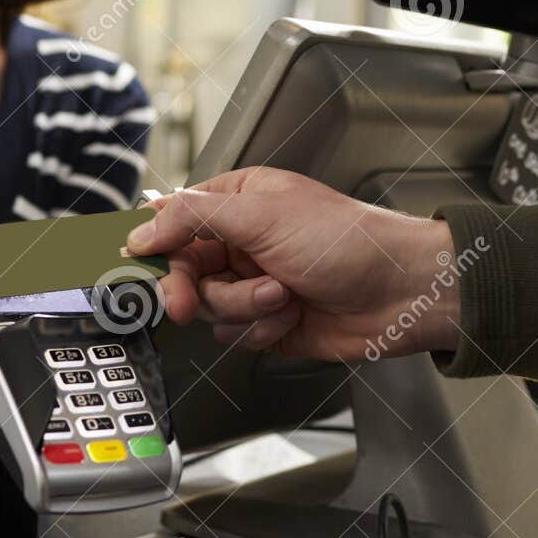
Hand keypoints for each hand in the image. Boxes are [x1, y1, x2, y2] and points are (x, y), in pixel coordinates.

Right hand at [125, 167, 460, 360]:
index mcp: (238, 202)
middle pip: (182, 273)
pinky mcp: (268, 322)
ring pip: (209, 309)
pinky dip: (261, 329)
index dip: (153, 245)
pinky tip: (292, 314)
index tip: (137, 264)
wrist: (400, 292)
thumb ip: (193, 217)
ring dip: (243, 307)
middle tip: (188, 302)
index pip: (173, 221)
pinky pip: (235, 335)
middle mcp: (242, 243)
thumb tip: (142, 226)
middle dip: (194, 289)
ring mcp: (254, 284)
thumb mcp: (261, 214)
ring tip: (283, 293)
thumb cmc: (349, 240)